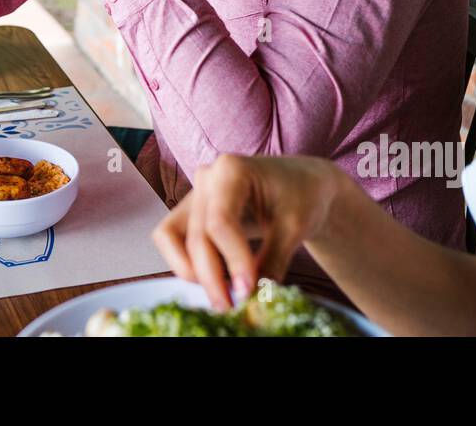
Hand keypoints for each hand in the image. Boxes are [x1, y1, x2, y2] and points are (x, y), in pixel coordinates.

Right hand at [151, 154, 345, 310]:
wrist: (302, 185)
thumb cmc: (302, 196)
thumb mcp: (295, 227)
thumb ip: (272, 261)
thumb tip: (254, 298)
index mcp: (231, 170)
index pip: (220, 222)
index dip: (232, 260)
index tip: (248, 290)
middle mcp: (206, 178)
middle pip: (197, 235)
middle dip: (212, 277)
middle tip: (232, 306)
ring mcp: (195, 194)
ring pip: (173, 238)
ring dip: (193, 271)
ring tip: (224, 295)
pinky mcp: (191, 212)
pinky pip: (173, 240)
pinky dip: (188, 264)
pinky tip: (217, 280)